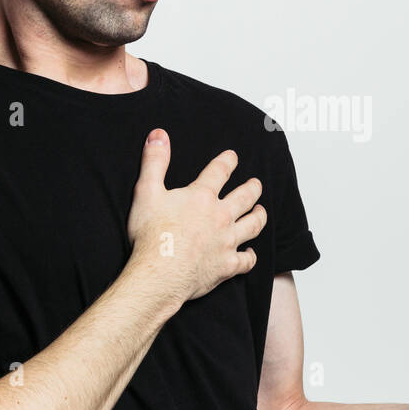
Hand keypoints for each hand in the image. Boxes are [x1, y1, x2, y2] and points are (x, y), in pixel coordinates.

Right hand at [125, 127, 266, 303]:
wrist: (159, 274)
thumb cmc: (151, 236)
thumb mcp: (147, 192)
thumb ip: (155, 162)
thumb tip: (159, 134)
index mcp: (202, 197)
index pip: (219, 172)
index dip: (227, 161)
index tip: (233, 157)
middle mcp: (220, 217)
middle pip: (245, 197)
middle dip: (253, 188)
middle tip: (256, 184)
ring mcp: (227, 241)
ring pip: (253, 225)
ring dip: (259, 216)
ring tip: (261, 211)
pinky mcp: (227, 265)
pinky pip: (247, 260)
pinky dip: (251, 256)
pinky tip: (251, 253)